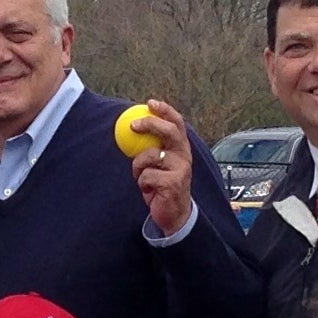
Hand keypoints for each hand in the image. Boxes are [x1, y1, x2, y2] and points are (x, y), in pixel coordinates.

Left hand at [128, 98, 196, 237]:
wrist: (174, 215)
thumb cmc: (163, 185)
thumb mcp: (159, 164)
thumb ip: (152, 147)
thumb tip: (132, 127)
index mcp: (181, 148)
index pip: (177, 123)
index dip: (165, 110)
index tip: (150, 102)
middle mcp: (184, 156)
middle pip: (170, 131)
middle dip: (151, 124)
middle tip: (133, 125)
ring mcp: (181, 169)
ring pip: (151, 156)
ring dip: (138, 166)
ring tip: (140, 176)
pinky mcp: (173, 183)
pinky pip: (147, 176)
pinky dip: (141, 182)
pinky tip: (148, 190)